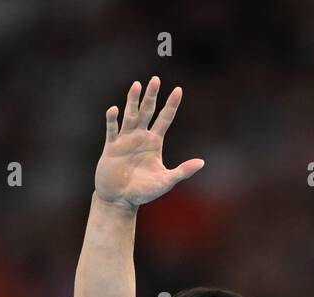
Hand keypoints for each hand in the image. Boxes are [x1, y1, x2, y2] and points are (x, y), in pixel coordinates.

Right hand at [94, 76, 203, 210]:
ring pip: (130, 116)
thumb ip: (182, 171)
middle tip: (155, 79)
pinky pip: (112, 130)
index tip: (179, 90)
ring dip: (133, 101)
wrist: (120, 199)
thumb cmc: (144, 191)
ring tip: (136, 85)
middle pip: (147, 112)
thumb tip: (201, 163)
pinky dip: (113, 120)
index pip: (165, 119)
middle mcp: (140, 137)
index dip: (171, 105)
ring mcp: (125, 140)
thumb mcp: (166, 181)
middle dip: (151, 96)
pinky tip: (115, 109)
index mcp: (154, 142)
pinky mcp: (111, 147)